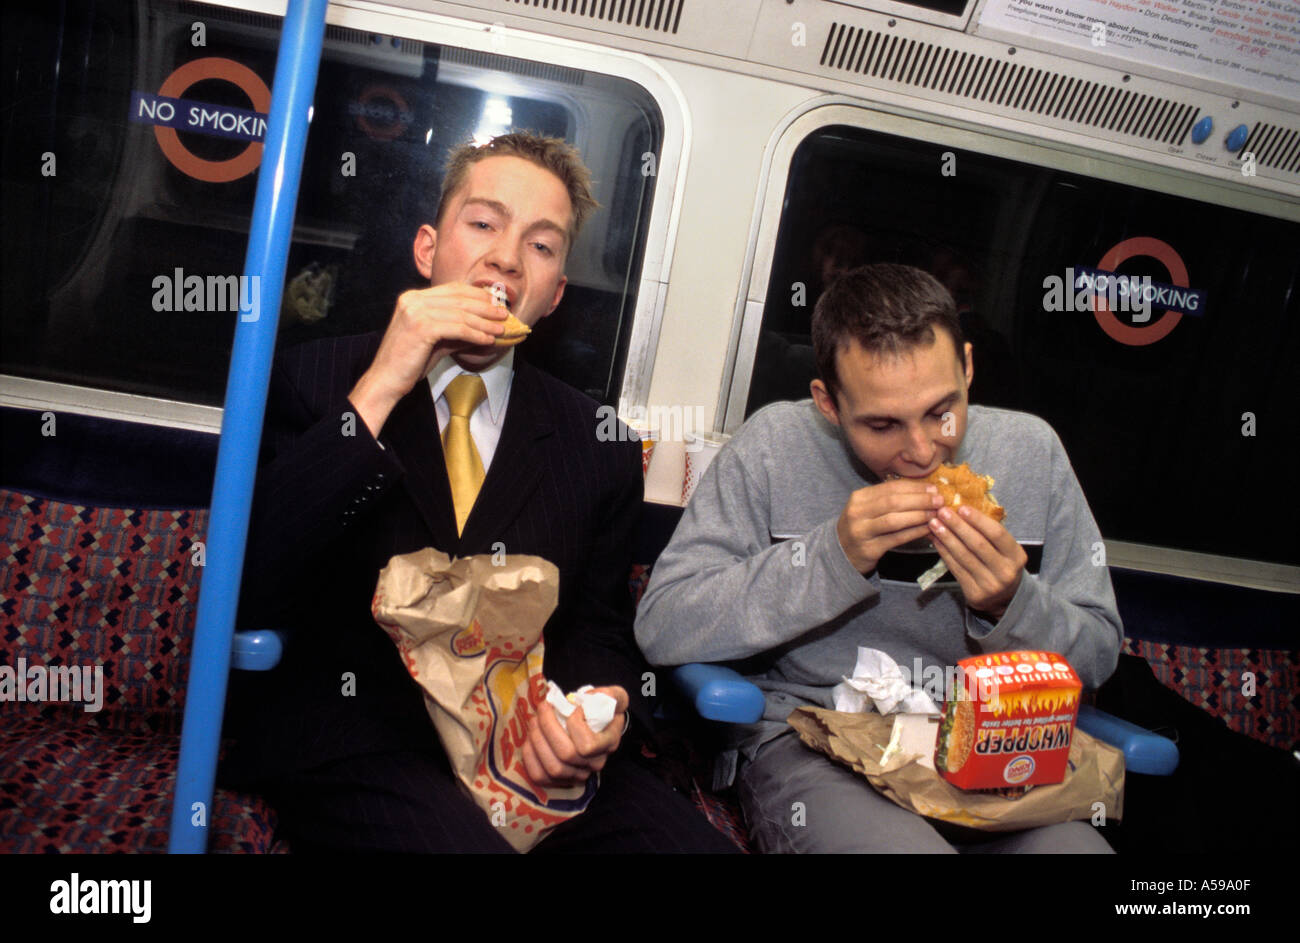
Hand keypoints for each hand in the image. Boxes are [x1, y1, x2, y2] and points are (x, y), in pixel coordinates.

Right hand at [348, 283, 506, 435]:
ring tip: (501, 329)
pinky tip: (488, 340)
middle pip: (458, 298)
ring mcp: (415, 311)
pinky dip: (476, 333)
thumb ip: (457, 330)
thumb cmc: (410, 362)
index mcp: (413, 298)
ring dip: (485, 321)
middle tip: (505, 314)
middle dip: (485, 306)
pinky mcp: (420, 327)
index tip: (495, 303)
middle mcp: (413, 299)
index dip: (477, 295)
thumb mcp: (437, 341)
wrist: (386, 380)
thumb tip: (485, 326)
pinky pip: (457, 328)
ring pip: (460, 313)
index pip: (452, 289)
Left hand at [521, 685, 628, 788]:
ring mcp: (578, 774)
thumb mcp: (613, 697)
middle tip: (543, 707)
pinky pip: (540, 776)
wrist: (597, 726)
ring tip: (535, 720)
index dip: (574, 724)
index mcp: (609, 743)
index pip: (588, 746)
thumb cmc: (602, 709)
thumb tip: (592, 697)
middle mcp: (595, 763)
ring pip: (553, 768)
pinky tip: (531, 737)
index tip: (572, 707)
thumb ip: (610, 694)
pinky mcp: (560, 780)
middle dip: (548, 727)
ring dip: (537, 740)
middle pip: (566, 755)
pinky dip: (530, 756)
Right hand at [837, 479, 944, 573]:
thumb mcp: (868, 508)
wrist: (841, 553)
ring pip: (894, 520)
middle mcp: (857, 512)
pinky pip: (896, 538)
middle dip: (920, 500)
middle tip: (939, 500)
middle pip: (893, 502)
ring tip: (935, 514)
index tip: (933, 488)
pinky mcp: (869, 549)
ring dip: (918, 516)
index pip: (890, 487)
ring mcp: (861, 531)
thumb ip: (889, 499)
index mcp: (859, 497)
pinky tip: (927, 529)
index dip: (914, 487)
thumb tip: (925, 491)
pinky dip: (914, 532)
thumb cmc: (862, 526)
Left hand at [928, 505, 1026, 619]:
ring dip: (947, 538)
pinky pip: (956, 568)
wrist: (1004, 599)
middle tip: (942, 512)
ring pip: (964, 556)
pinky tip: (936, 540)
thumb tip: (962, 510)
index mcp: (1016, 556)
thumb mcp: (1005, 550)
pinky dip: (944, 552)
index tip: (962, 508)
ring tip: (934, 524)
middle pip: (978, 544)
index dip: (978, 520)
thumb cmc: (1001, 565)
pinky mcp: (975, 593)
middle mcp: (1005, 571)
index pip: (997, 534)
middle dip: (958, 526)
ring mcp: (990, 584)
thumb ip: (989, 534)